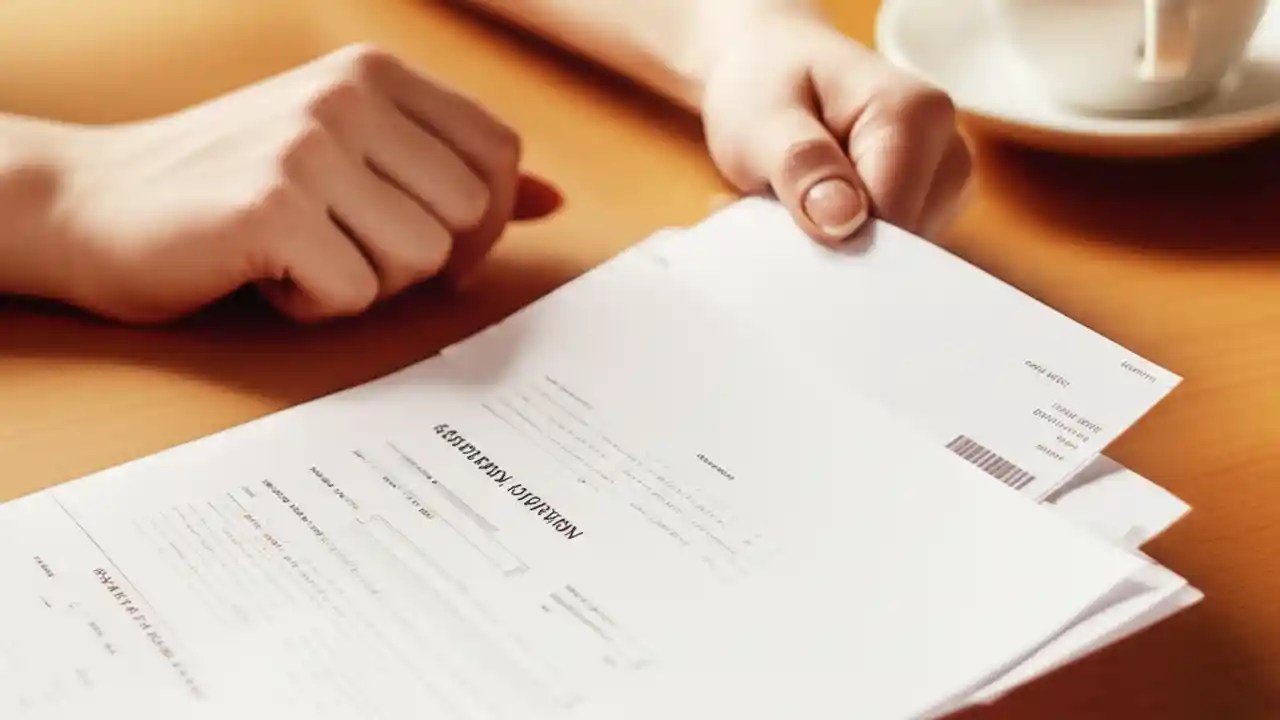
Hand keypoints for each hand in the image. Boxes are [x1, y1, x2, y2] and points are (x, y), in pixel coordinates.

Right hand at [45, 43, 559, 323]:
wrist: (95, 202)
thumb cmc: (235, 187)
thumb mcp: (350, 156)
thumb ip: (448, 171)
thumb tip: (552, 201)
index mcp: (377, 73)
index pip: (500, 154)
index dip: (482, 220)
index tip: (433, 243)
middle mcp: (348, 95)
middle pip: (467, 217)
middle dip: (417, 258)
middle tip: (344, 247)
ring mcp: (310, 145)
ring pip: (422, 258)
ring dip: (363, 281)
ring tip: (299, 253)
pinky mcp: (273, 206)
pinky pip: (357, 293)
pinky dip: (315, 304)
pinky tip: (266, 272)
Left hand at [699, 9, 970, 243]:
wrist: (771, 68)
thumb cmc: (766, 87)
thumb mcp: (761, 121)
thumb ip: (801, 166)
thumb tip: (844, 222)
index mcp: (916, 113)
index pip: (893, 219)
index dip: (838, 241)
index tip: (789, 228)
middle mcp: (948, 146)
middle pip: (904, 245)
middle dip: (839, 245)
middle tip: (785, 206)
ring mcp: (946, 179)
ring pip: (899, 256)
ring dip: (841, 245)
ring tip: (802, 199)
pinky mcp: (932, 205)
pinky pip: (894, 252)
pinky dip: (850, 243)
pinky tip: (821, 209)